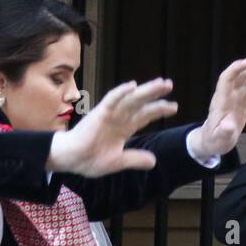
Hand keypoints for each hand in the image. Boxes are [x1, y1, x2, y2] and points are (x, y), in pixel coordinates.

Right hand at [47, 78, 177, 178]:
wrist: (71, 160)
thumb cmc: (89, 159)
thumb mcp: (118, 162)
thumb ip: (135, 159)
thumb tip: (154, 161)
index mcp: (123, 128)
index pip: (144, 115)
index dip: (159, 110)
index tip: (174, 107)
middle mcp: (119, 118)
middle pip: (140, 103)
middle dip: (155, 94)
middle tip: (170, 84)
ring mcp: (110, 114)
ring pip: (130, 98)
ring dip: (145, 90)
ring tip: (160, 83)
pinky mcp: (99, 113)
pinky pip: (111, 99)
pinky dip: (121, 92)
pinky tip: (132, 86)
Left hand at [187, 56, 245, 161]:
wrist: (214, 139)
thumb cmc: (214, 140)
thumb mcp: (218, 140)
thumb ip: (223, 132)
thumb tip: (229, 125)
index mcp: (221, 101)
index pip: (226, 79)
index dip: (235, 69)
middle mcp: (229, 93)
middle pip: (242, 74)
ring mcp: (237, 94)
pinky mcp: (244, 98)